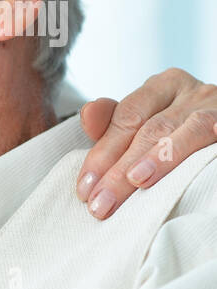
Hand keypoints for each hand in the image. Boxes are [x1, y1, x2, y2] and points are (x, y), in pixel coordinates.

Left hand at [78, 68, 216, 217]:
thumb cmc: (178, 129)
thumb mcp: (145, 120)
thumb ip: (113, 122)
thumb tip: (87, 114)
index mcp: (163, 86)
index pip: (127, 117)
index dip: (103, 153)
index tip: (85, 189)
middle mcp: (192, 92)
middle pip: (152, 128)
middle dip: (122, 168)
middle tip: (101, 202)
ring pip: (188, 130)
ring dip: (161, 158)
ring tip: (137, 181)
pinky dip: (211, 140)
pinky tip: (202, 152)